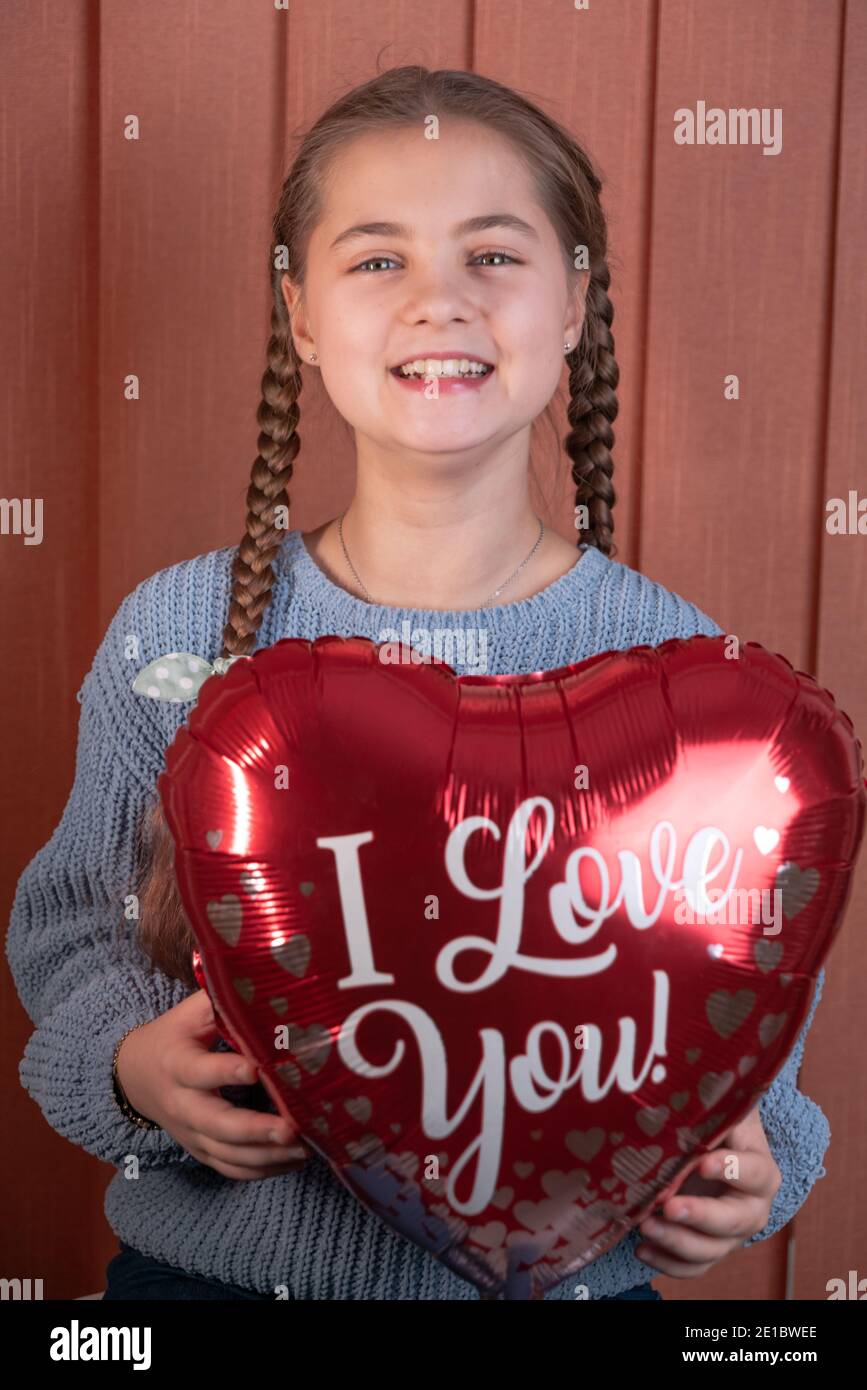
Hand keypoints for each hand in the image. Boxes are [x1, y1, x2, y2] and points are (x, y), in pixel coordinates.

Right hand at [115, 989, 312, 1180]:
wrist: (137, 1077)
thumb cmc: (175, 1036)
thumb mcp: (189, 1012)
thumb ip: (220, 1000)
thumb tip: (262, 979)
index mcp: (176, 1064)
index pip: (200, 1071)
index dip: (226, 1072)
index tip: (256, 1069)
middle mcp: (182, 1105)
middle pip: (216, 1124)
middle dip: (255, 1130)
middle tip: (291, 1128)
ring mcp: (191, 1134)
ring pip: (228, 1154)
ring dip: (267, 1156)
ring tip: (306, 1148)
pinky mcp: (202, 1151)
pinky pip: (232, 1169)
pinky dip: (263, 1170)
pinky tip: (294, 1161)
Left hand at [635, 1105, 780, 1277]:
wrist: (712, 1146)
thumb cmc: (714, 1123)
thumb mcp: (718, 1110)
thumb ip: (712, 1107)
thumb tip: (682, 1094)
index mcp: (760, 1171)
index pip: (755, 1173)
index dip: (732, 1170)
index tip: (702, 1162)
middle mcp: (751, 1208)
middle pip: (733, 1221)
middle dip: (700, 1216)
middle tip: (668, 1205)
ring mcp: (730, 1234)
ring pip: (711, 1250)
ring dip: (677, 1242)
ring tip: (645, 1226)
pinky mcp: (708, 1248)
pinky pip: (692, 1267)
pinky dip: (667, 1263)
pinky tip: (642, 1249)